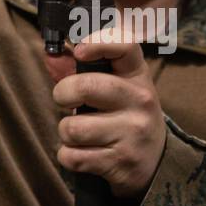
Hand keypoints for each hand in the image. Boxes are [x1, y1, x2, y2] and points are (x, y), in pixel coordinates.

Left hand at [51, 31, 165, 199]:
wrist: (155, 162)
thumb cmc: (126, 116)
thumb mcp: (115, 88)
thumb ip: (80, 71)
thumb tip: (50, 57)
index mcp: (137, 76)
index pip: (124, 46)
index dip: (98, 42)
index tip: (79, 51)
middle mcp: (140, 101)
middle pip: (85, 87)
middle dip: (62, 94)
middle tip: (65, 100)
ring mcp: (132, 133)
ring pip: (73, 128)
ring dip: (66, 132)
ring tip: (80, 133)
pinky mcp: (120, 162)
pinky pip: (73, 156)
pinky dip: (69, 157)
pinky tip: (83, 153)